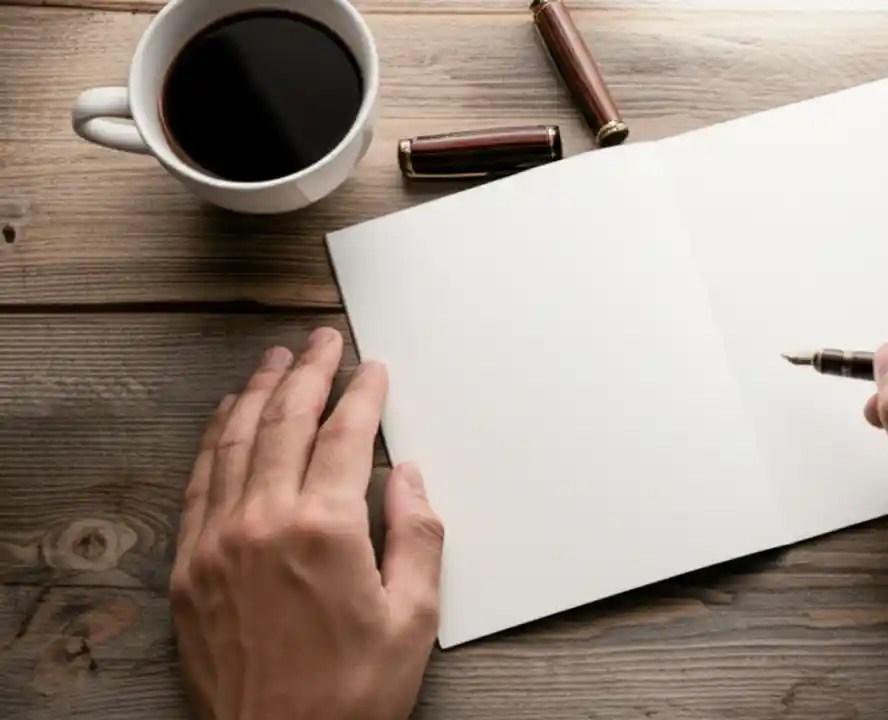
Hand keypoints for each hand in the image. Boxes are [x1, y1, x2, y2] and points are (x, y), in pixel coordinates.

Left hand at [169, 328, 443, 719]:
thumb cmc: (350, 694)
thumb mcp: (413, 618)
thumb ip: (416, 535)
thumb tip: (407, 475)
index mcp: (325, 531)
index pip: (344, 437)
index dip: (362, 394)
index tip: (372, 370)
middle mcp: (262, 524)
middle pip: (286, 422)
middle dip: (308, 372)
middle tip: (323, 341)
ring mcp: (217, 543)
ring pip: (236, 442)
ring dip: (258, 392)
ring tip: (276, 359)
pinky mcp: (188, 568)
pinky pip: (199, 482)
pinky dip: (214, 439)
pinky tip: (226, 417)